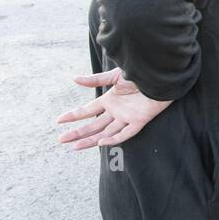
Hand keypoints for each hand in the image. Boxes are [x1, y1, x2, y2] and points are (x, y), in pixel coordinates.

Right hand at [56, 67, 171, 149]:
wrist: (159, 75)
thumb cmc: (140, 73)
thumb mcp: (115, 75)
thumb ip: (95, 80)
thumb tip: (74, 79)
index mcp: (110, 100)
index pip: (88, 111)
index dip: (74, 115)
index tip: (59, 120)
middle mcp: (117, 110)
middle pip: (94, 125)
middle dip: (78, 132)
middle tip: (61, 140)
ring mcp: (127, 117)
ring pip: (106, 132)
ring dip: (91, 139)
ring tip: (75, 146)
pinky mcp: (140, 120)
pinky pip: (126, 133)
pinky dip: (114, 138)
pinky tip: (101, 142)